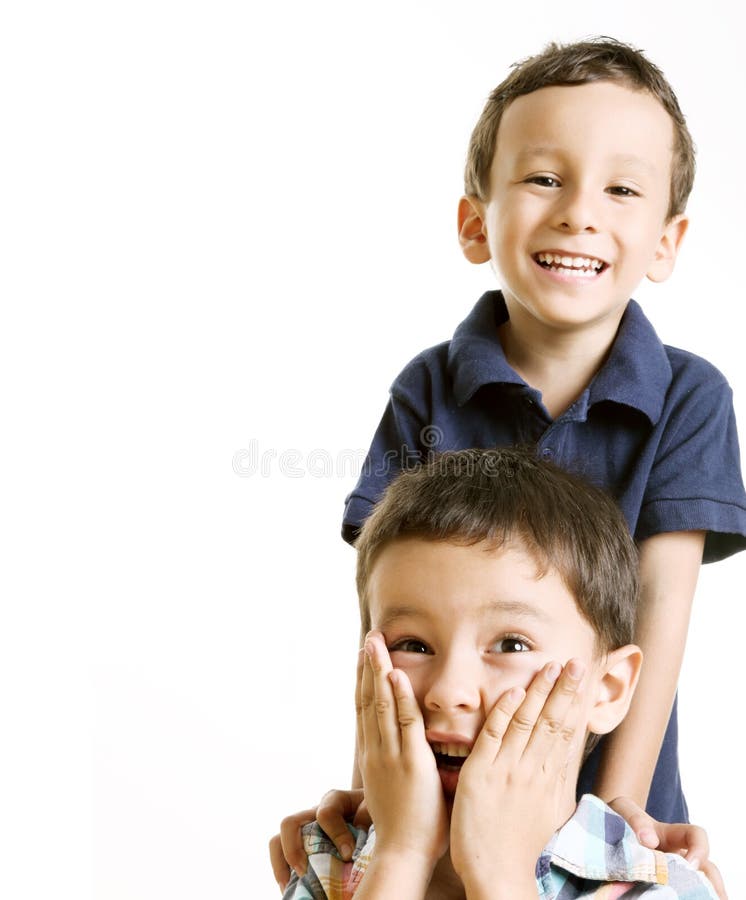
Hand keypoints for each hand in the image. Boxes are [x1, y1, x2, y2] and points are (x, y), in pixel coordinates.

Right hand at [268, 790, 366, 891]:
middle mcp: (313, 814)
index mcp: (334, 801)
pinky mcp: (302, 846)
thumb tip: (357, 828)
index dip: (336, 834)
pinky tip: (290, 888)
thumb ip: (367, 813)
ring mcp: (305, 830)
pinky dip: (282, 872)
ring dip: (281, 863)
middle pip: (290, 824)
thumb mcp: (374, 808)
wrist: (373, 814)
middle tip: (305, 872)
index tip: (349, 854)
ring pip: (278, 840)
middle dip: (293, 850)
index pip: (326, 812)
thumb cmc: (374, 811)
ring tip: (288, 885)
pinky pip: (281, 856)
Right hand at [357, 631, 448, 867]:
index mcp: (373, 757)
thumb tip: (416, 749)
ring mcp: (390, 755)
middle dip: (368, 667)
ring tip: (375, 644)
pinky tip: (396, 674)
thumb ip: (402, 764)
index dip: (364, 682)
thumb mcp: (397, 788)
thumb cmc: (408, 827)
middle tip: (369, 639)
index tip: (363, 658)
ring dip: (378, 671)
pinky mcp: (411, 762)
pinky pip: (405, 722)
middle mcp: (376, 751)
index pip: (365, 711)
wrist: (403, 855)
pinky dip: (399, 696)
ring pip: (381, 705)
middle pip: (368, 700)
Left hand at [450, 659, 585, 891]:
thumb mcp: (549, 811)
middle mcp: (533, 771)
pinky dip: (503, 713)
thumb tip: (564, 758)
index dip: (573, 701)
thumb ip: (555, 781)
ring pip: (526, 722)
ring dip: (539, 692)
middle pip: (553, 721)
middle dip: (565, 689)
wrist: (500, 878)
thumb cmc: (521, 848)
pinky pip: (493, 736)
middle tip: (576, 662)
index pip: (566, 731)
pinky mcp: (480, 775)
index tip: (582, 677)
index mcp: (550, 779)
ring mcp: (508, 771)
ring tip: (550, 666)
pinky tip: (513, 693)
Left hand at [607, 797, 726, 898]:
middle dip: (713, 884)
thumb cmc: (615, 818)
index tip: (690, 863)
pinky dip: (681, 898)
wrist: (600, 834)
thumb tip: (650, 841)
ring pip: (697, 887)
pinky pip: (676, 895)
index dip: (700, 848)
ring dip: (703, 895)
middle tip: (708, 896)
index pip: (696, 836)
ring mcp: (669, 875)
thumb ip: (634, 818)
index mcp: (670, 836)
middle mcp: (676, 857)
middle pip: (707, 870)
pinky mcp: (657, 889)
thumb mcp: (621, 808)